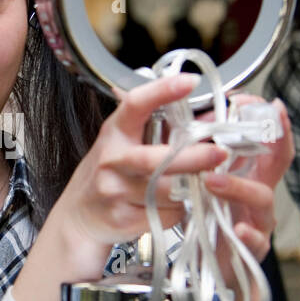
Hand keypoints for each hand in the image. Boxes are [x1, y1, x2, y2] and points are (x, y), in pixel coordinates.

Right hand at [50, 74, 229, 251]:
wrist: (80, 215)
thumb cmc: (111, 173)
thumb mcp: (126, 143)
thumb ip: (163, 129)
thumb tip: (210, 118)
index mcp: (115, 132)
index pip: (135, 104)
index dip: (162, 91)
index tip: (190, 82)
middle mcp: (112, 160)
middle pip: (155, 159)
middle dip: (192, 157)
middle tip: (220, 153)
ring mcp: (115, 191)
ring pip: (167, 191)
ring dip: (189, 188)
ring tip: (197, 182)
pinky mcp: (124, 218)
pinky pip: (166, 215)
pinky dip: (179, 209)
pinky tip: (173, 204)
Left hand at [198, 94, 292, 264]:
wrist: (211, 272)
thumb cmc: (211, 225)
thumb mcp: (207, 187)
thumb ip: (204, 160)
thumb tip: (192, 126)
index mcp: (250, 176)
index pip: (268, 141)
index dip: (269, 120)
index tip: (257, 100)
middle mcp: (259, 195)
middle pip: (278, 161)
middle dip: (274, 138)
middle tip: (252, 121)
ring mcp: (259, 221)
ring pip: (262, 198)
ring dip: (238, 186)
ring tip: (213, 181)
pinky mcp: (251, 250)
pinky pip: (256, 241)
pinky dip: (249, 234)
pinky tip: (240, 229)